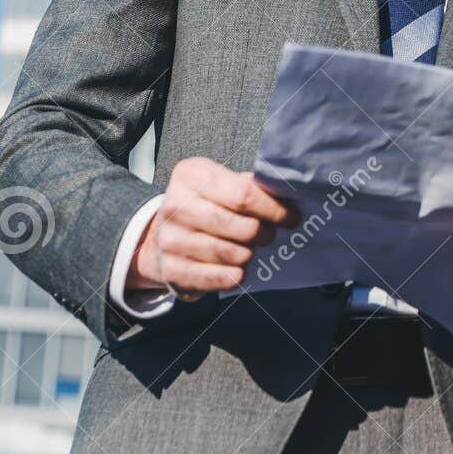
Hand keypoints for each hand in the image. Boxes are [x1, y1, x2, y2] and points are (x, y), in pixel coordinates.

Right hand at [127, 157, 299, 298]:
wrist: (161, 234)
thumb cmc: (203, 203)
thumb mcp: (219, 182)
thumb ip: (249, 187)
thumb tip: (287, 198)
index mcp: (191, 175)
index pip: (244, 194)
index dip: (274, 209)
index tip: (292, 217)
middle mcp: (175, 206)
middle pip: (242, 227)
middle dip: (265, 233)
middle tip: (269, 234)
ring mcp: (170, 240)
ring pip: (234, 254)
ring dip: (250, 253)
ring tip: (248, 247)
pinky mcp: (172, 270)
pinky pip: (221, 278)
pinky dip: (237, 274)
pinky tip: (237, 266)